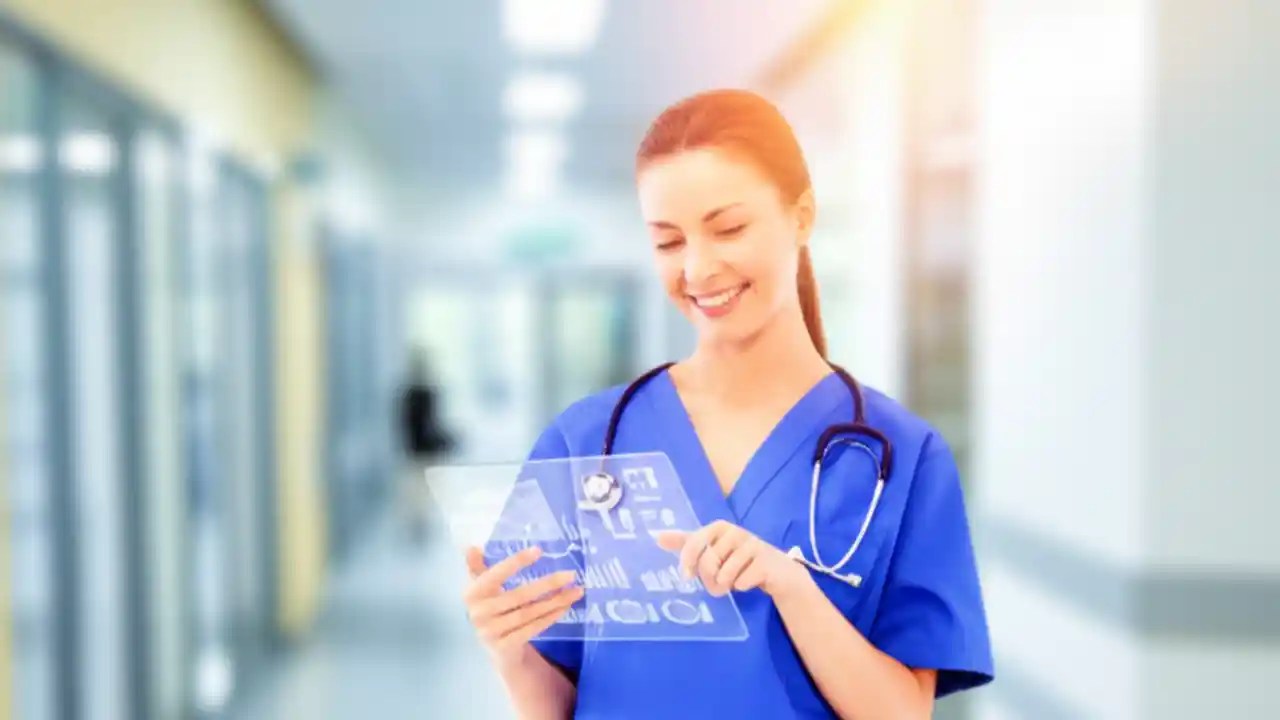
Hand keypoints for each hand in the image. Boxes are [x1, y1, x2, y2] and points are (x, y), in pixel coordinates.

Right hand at [463, 546, 583, 664]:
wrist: (495, 648)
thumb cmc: (492, 609)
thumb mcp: (483, 588)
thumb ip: (478, 568)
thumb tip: (470, 547)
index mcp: (472, 594)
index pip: (495, 575)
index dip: (515, 562)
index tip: (539, 550)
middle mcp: (477, 613)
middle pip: (518, 596)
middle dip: (547, 584)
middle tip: (571, 574)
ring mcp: (490, 633)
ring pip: (528, 613)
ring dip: (555, 601)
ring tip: (575, 591)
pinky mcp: (504, 647)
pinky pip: (532, 629)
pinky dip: (550, 618)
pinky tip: (564, 607)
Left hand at [656, 520, 809, 598]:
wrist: (777, 572)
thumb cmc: (740, 559)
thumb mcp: (713, 549)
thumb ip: (687, 543)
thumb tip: (657, 537)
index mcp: (719, 527)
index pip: (695, 542)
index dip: (688, 560)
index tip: (687, 576)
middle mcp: (735, 532)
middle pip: (708, 561)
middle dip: (710, 580)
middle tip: (717, 585)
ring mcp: (753, 545)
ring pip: (725, 574)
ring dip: (726, 586)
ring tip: (732, 584)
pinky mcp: (766, 561)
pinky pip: (742, 581)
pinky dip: (742, 586)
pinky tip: (749, 581)